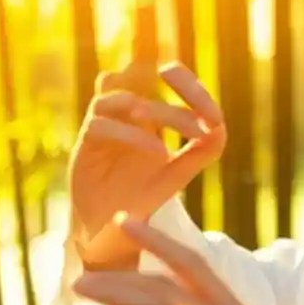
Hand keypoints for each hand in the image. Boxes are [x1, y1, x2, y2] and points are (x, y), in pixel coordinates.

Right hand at [69, 62, 226, 268]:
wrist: (110, 228)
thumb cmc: (143, 195)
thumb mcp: (177, 174)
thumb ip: (199, 153)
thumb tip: (220, 128)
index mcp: (149, 115)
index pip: (165, 78)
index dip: (188, 83)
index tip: (213, 114)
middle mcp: (124, 114)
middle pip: (142, 76)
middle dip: (175, 88)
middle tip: (205, 121)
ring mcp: (102, 126)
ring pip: (121, 99)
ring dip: (152, 111)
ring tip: (181, 136)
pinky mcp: (83, 146)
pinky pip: (100, 126)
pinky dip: (132, 136)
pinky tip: (159, 153)